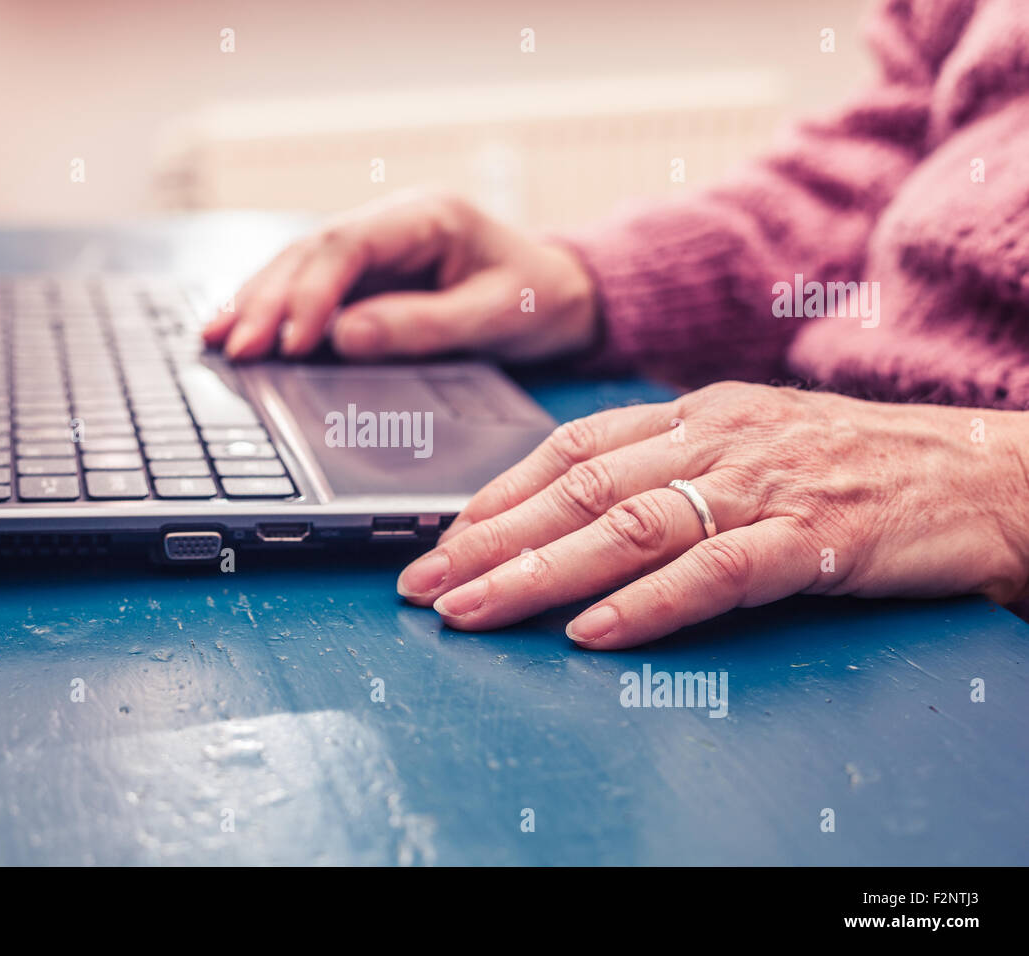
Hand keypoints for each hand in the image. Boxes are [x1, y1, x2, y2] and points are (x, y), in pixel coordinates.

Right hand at [202, 190, 597, 361]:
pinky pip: (310, 287)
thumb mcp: (494, 317)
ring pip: (301, 266)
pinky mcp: (368, 277)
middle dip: (269, 300)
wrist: (562, 297)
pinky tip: (239, 326)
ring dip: (258, 302)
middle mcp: (393, 223)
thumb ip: (423, 326)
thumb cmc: (538, 300)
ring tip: (217, 338)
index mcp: (427, 217)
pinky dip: (274, 309)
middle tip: (235, 345)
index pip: (350, 246)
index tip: (291, 340)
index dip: (312, 292)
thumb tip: (345, 336)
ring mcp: (377, 248)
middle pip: (313, 252)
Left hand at [395, 381, 1028, 647]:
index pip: (571, 448)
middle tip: (424, 582)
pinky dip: (647, 604)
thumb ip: (672, 468)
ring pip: (628, 526)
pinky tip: (591, 633)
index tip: (442, 537)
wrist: (982, 473)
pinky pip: (714, 572)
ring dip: (538, 572)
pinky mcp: (813, 536)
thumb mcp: (751, 445)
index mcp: (695, 414)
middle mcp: (716, 439)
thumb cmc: (859, 467)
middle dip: (489, 539)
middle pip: (578, 489)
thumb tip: (582, 512)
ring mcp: (763, 485)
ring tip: (474, 609)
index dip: (499, 493)